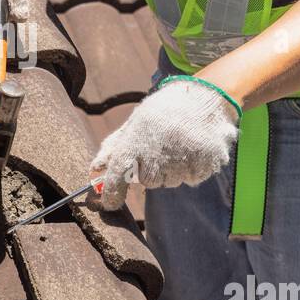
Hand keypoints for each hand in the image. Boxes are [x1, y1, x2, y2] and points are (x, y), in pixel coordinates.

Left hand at [90, 79, 239, 209]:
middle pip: (148, 182)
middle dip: (151, 171)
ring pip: (170, 182)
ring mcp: (183, 161)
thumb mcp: (135, 123)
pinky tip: (193, 148)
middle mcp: (158, 154)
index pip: (117, 176)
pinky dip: (191, 168)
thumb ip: (114, 147)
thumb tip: (95, 169)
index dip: (112, 192)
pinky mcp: (204, 165)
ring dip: (172, 170)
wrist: (202, 97)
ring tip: (178, 145)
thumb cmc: (163, 111)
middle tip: (159, 149)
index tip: (109, 203)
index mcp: (136, 141)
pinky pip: (191, 179)